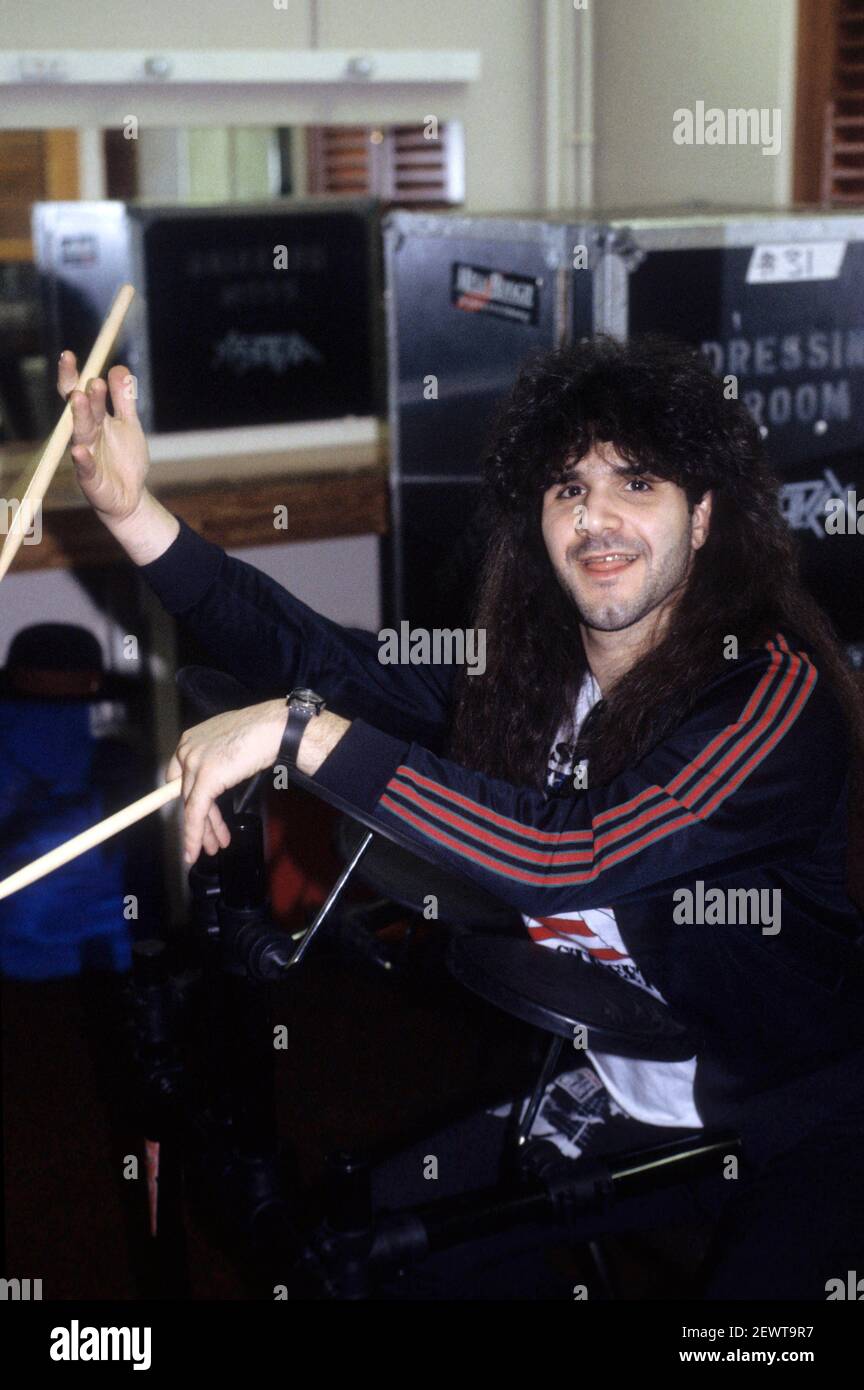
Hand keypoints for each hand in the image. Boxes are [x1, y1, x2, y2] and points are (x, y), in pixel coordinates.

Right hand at [57, 352, 149, 522]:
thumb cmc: (125, 458)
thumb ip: (124, 398)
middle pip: (78, 412)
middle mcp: (86, 435)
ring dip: (80, 417)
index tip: (69, 354)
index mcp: (93, 419)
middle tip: (83, 379)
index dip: (72, 376)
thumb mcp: (129, 424)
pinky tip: (80, 451)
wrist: (131, 495)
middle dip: (79, 395)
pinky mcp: (91, 480)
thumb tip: (118, 368)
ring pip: (81, 434)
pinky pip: (85, 469)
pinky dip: (82, 460)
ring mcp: (87, 457)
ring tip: (79, 398)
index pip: (77, 393)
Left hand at [167, 700, 287, 862]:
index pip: (177, 776)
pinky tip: (196, 850)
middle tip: (209, 840)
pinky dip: (195, 835)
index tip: (199, 813)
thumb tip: (220, 772)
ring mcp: (194, 764)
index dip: (188, 797)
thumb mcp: (229, 743)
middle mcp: (186, 750)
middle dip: (200, 821)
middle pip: (186, 795)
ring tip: (212, 850)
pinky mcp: (205, 779)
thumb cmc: (262, 732)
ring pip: (192, 807)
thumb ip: (217, 757)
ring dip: (202, 833)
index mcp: (189, 739)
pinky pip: (196, 813)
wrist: (274, 729)